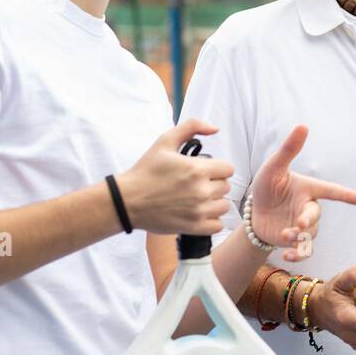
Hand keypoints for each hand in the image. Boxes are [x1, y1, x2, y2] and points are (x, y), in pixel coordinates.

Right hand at [117, 118, 235, 235]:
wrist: (127, 200)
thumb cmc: (145, 171)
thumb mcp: (165, 141)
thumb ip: (192, 127)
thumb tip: (215, 128)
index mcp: (197, 169)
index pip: (228, 169)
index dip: (218, 168)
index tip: (206, 171)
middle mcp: (201, 191)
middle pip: (226, 187)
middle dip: (215, 183)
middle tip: (197, 184)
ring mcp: (198, 211)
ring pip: (224, 206)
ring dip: (215, 202)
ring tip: (199, 199)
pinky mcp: (193, 227)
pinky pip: (218, 225)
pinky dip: (212, 220)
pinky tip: (200, 213)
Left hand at [249, 126, 355, 261]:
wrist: (253, 213)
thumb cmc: (266, 186)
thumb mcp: (273, 167)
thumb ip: (288, 150)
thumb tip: (303, 126)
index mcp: (308, 189)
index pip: (330, 191)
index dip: (345, 195)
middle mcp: (309, 207)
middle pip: (317, 215)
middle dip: (309, 220)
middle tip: (298, 224)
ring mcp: (304, 225)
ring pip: (311, 233)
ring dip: (299, 236)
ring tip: (284, 234)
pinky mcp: (296, 241)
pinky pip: (304, 250)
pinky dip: (298, 255)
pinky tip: (286, 256)